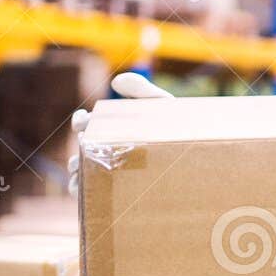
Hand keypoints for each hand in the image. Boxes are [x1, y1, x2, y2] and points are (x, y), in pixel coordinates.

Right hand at [68, 71, 172, 193]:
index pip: (87, 123)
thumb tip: (115, 82)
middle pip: (81, 147)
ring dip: (77, 166)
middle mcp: (107, 150)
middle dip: (79, 145)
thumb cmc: (179, 132)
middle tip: (85, 143)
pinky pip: (87, 193)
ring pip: (80, 169)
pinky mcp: (112, 193)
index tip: (84, 121)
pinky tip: (85, 186)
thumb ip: (141, 91)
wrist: (199, 161)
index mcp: (113, 129)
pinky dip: (80, 189)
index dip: (80, 121)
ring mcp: (108, 172)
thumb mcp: (162, 107)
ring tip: (85, 165)